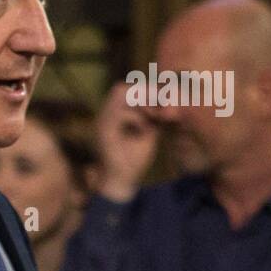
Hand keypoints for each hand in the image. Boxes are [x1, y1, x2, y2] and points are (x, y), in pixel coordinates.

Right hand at [95, 82, 158, 201]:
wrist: (120, 182)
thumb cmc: (133, 159)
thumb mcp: (149, 131)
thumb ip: (154, 116)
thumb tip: (169, 99)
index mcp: (114, 114)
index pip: (127, 89)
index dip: (147, 91)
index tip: (164, 104)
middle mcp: (104, 115)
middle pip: (120, 88)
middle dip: (144, 93)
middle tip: (159, 110)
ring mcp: (102, 122)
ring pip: (119, 94)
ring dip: (140, 102)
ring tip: (153, 117)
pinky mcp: (103, 132)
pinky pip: (120, 113)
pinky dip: (137, 118)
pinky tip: (145, 130)